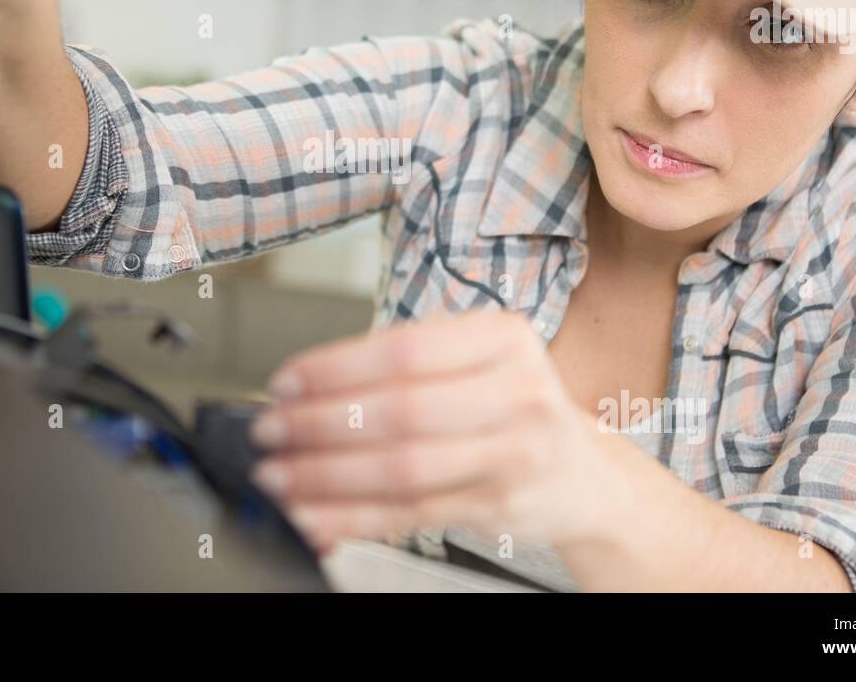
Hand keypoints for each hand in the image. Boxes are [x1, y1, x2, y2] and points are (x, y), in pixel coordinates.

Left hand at [248, 309, 621, 553]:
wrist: (584, 475)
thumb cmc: (514, 407)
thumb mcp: (479, 361)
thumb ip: (407, 364)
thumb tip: (305, 388)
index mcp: (503, 337)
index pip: (404, 350)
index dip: (334, 368)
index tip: (284, 382)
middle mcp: (518, 390)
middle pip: (400, 410)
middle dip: (319, 424)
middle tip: (270, 430)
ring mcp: (515, 452)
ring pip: (402, 467)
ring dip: (326, 476)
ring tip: (279, 475)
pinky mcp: (500, 504)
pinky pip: (411, 513)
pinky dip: (354, 517)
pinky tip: (316, 515)